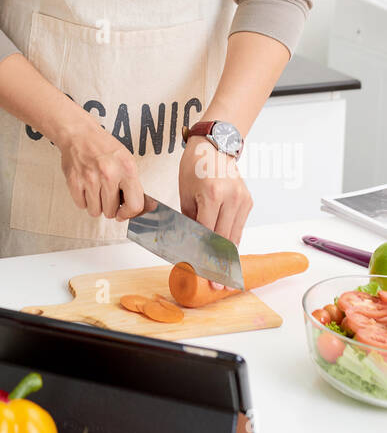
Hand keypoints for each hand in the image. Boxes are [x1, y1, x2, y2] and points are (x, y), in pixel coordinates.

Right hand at [56, 114, 143, 220]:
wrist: (79, 133)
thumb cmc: (104, 147)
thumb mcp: (127, 161)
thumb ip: (135, 185)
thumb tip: (149, 207)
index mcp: (127, 169)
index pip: (134, 205)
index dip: (129, 214)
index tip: (123, 213)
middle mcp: (109, 174)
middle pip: (111, 212)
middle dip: (110, 207)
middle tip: (107, 193)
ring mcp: (90, 178)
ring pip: (95, 211)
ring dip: (96, 205)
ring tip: (96, 190)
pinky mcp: (74, 181)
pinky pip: (81, 205)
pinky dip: (84, 200)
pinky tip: (86, 187)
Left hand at [178, 139, 252, 288]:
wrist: (215, 145)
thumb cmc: (195, 166)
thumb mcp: (185, 192)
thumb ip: (189, 219)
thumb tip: (189, 245)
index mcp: (211, 194)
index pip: (207, 234)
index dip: (204, 256)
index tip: (202, 274)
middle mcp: (231, 197)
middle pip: (224, 239)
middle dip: (220, 265)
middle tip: (218, 286)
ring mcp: (242, 199)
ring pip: (235, 236)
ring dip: (229, 258)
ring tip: (226, 278)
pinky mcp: (248, 201)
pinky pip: (239, 227)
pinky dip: (232, 242)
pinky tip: (228, 257)